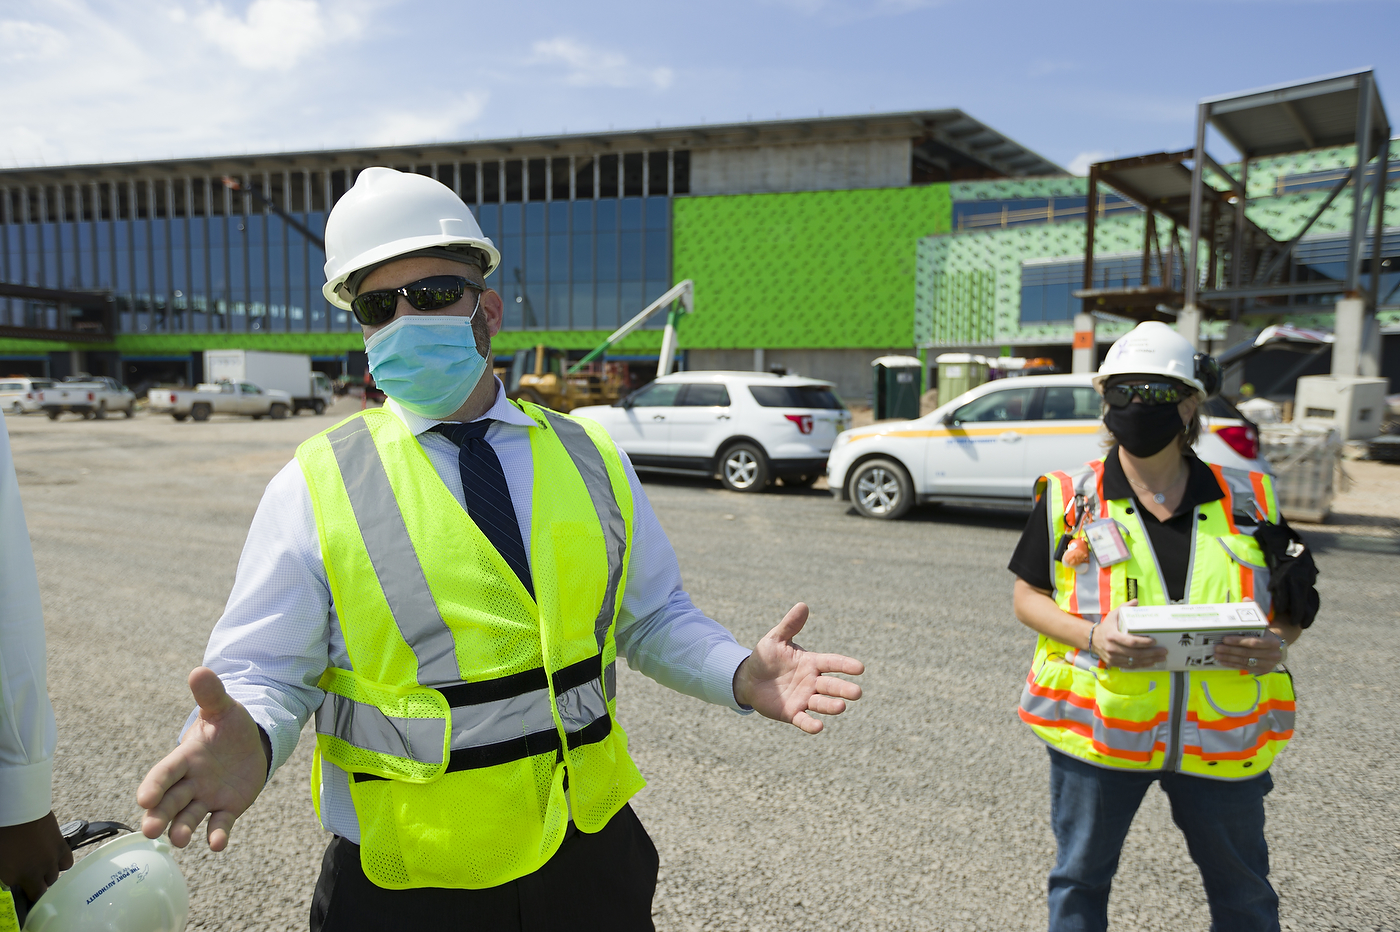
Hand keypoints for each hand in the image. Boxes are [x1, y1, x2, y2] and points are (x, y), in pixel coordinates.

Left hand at [0, 812, 72, 900]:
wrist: (18, 812)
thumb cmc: (4, 833)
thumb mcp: (0, 861)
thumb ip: (7, 875)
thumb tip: (12, 881)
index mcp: (13, 878)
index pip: (28, 897)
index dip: (29, 896)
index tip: (26, 892)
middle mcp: (34, 873)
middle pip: (43, 888)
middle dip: (38, 884)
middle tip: (31, 876)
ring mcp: (50, 861)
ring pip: (55, 877)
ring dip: (49, 874)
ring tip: (42, 865)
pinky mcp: (61, 847)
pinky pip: (67, 863)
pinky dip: (62, 863)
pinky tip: (55, 858)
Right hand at [136, 667, 267, 850]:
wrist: (250, 743)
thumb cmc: (228, 726)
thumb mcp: (223, 709)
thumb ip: (210, 694)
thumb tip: (199, 670)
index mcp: (185, 758)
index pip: (165, 773)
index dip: (154, 784)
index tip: (144, 798)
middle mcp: (190, 782)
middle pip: (169, 801)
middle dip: (159, 815)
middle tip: (150, 830)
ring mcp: (207, 797)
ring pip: (188, 817)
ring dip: (182, 829)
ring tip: (178, 840)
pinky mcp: (226, 809)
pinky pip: (219, 824)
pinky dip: (217, 835)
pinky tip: (217, 844)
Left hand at [732, 603, 863, 733]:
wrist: (748, 679)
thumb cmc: (765, 657)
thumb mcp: (775, 639)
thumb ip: (790, 625)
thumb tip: (802, 605)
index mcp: (811, 663)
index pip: (832, 663)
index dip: (845, 665)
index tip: (860, 668)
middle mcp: (812, 682)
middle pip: (831, 686)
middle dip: (844, 689)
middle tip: (857, 693)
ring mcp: (804, 698)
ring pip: (821, 703)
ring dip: (831, 706)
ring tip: (841, 706)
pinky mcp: (792, 713)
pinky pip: (804, 720)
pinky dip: (811, 724)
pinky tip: (818, 727)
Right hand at [1091, 601, 1166, 669]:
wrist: (1093, 640)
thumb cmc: (1106, 627)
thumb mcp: (1113, 615)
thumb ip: (1124, 607)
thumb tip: (1136, 601)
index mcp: (1112, 636)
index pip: (1131, 642)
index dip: (1144, 643)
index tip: (1155, 641)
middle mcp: (1112, 648)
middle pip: (1136, 654)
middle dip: (1152, 653)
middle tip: (1164, 651)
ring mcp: (1113, 657)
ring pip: (1135, 661)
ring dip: (1150, 660)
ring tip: (1161, 657)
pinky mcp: (1114, 663)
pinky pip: (1130, 666)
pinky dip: (1142, 665)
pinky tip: (1151, 662)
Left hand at [1215, 629, 1287, 670]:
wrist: (1277, 648)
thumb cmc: (1265, 636)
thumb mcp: (1263, 631)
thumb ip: (1250, 629)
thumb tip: (1230, 625)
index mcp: (1272, 642)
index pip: (1253, 642)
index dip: (1238, 641)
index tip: (1225, 639)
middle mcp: (1272, 654)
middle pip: (1247, 653)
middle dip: (1229, 650)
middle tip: (1217, 648)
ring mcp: (1268, 664)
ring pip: (1244, 661)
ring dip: (1228, 658)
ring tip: (1217, 655)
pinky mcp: (1262, 670)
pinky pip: (1244, 667)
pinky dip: (1232, 664)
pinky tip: (1223, 662)